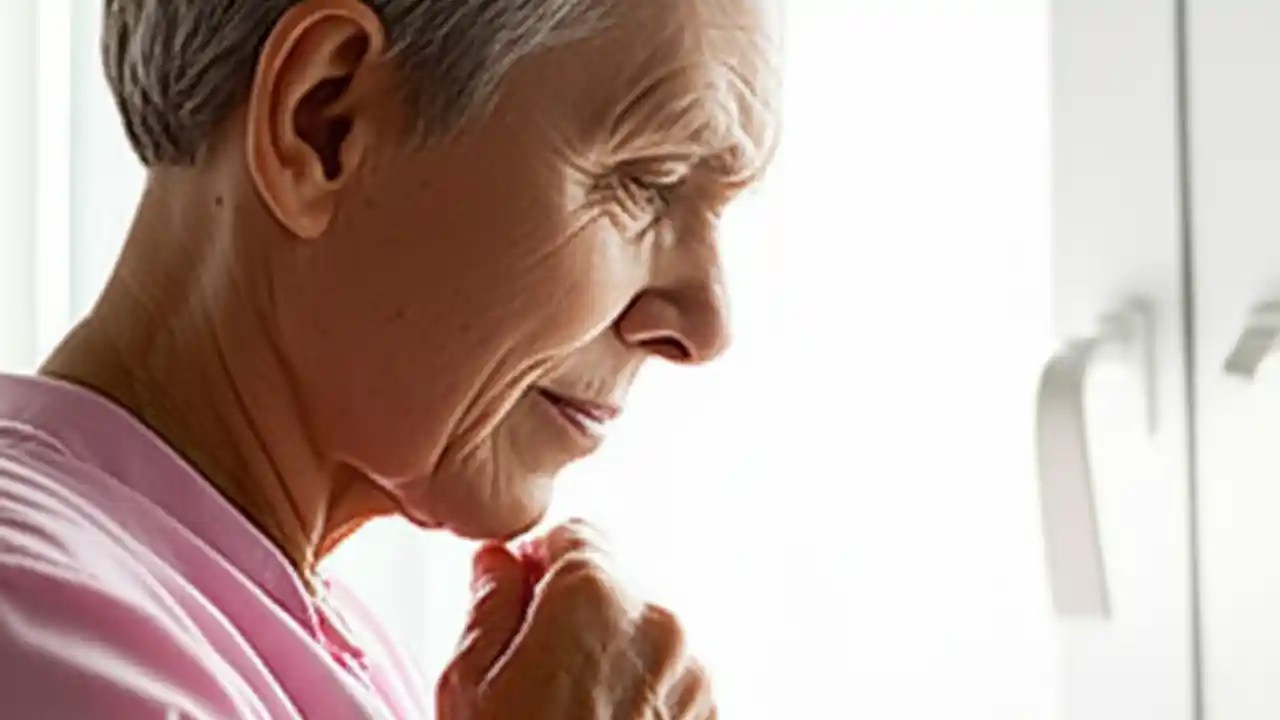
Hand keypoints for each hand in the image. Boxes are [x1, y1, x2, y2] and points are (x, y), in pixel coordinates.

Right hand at [437, 521, 715, 718]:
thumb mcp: (468, 684)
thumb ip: (491, 603)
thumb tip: (499, 564)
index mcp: (597, 597)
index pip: (579, 534)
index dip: (540, 563)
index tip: (519, 597)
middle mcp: (661, 623)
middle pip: (616, 584)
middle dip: (576, 611)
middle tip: (533, 668)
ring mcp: (695, 674)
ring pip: (646, 633)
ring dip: (612, 652)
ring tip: (567, 711)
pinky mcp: (709, 716)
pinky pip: (670, 679)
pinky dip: (641, 692)